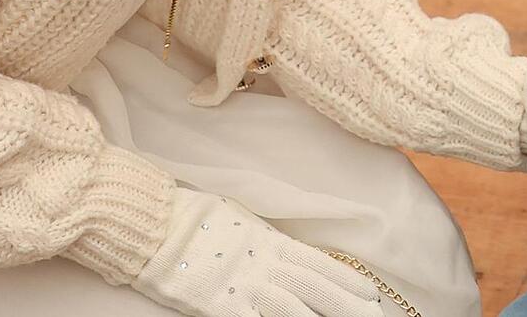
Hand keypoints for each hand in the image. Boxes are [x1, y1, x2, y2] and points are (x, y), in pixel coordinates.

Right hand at [136, 191, 381, 316]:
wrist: (155, 225)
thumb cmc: (195, 219)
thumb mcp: (240, 222)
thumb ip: (265, 242)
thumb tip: (285, 252)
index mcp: (271, 242)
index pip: (319, 264)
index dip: (347, 281)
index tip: (370, 296)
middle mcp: (265, 265)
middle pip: (316, 290)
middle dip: (348, 308)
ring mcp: (245, 287)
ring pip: (294, 312)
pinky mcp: (221, 306)